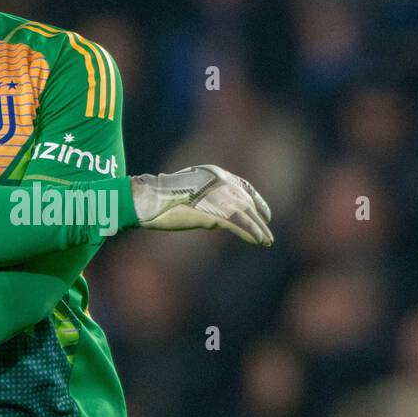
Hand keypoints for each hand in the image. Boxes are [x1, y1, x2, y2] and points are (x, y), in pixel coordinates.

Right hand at [130, 164, 272, 245]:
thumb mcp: (187, 193)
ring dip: (258, 229)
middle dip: (259, 218)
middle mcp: (221, 182)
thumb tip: (215, 221)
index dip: (256, 200)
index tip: (264, 213)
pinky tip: (258, 242)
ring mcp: (219, 196)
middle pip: (247, 202)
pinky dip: (250, 233)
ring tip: (267, 242)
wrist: (149, 199)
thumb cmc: (160, 198)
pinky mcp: (215, 211)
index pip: (243, 186)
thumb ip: (205, 201)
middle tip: (267, 233)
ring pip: (246, 214)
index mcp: (215, 174)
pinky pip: (239, 224)